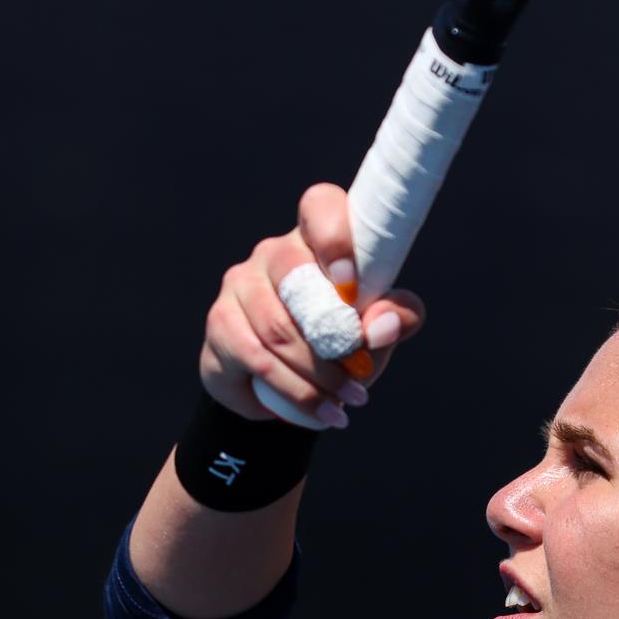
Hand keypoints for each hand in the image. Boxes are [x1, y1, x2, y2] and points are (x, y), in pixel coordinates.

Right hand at [201, 183, 426, 426]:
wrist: (281, 392)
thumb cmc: (336, 345)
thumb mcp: (377, 332)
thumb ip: (397, 317)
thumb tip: (380, 325)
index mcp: (316, 240)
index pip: (320, 206)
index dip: (334, 234)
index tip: (351, 280)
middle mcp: (274, 253)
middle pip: (295, 273)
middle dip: (334, 333)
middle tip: (362, 371)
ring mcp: (241, 284)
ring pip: (280, 327)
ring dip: (320, 373)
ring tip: (350, 400)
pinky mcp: (221, 322)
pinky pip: (260, 358)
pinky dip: (297, 392)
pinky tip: (322, 412)